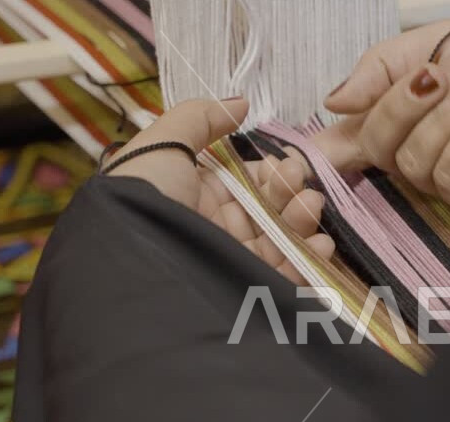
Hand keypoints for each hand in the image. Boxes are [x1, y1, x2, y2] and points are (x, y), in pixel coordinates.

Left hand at [106, 98, 333, 283]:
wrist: (130, 262)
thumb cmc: (143, 198)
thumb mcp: (163, 144)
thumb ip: (201, 118)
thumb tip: (242, 103)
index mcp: (196, 195)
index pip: (246, 182)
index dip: (271, 172)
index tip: (288, 163)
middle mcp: (216, 228)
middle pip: (268, 209)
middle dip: (291, 192)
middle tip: (298, 183)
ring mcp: (233, 260)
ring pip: (282, 240)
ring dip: (303, 221)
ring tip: (310, 208)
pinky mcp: (247, 289)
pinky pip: (285, 276)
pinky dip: (308, 260)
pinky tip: (320, 244)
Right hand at [315, 16, 449, 223]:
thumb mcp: (429, 45)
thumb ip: (376, 73)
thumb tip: (332, 104)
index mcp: (403, 121)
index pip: (349, 147)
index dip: (322, 153)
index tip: (294, 158)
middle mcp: (420, 157)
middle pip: (376, 149)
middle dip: (400, 106)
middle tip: (433, 76)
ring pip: (414, 163)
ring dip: (445, 116)